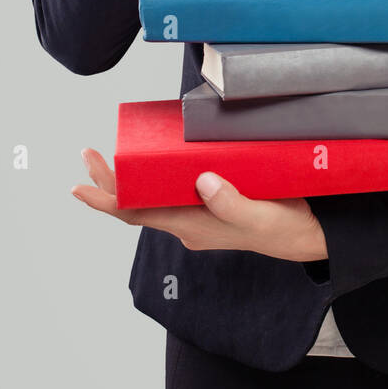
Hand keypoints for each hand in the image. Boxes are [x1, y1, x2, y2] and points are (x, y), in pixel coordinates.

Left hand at [73, 149, 327, 262]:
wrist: (308, 236)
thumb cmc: (285, 228)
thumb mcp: (261, 217)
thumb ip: (231, 203)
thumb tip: (201, 182)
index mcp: (193, 226)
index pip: (137, 214)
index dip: (106, 201)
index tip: (79, 186)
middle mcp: (188, 223)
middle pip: (138, 203)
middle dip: (110, 182)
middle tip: (89, 152)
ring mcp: (199, 215)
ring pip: (154, 196)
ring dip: (131, 178)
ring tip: (114, 152)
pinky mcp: (212, 204)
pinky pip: (174, 191)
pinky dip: (158, 175)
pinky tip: (157, 158)